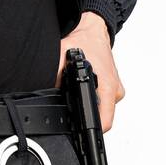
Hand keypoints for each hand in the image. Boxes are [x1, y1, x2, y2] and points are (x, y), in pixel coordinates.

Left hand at [54, 12, 124, 131]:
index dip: (90, 130)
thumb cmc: (84, 41)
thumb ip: (56, 75)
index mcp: (107, 84)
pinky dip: (93, 96)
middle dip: (85, 113)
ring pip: (102, 108)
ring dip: (90, 103)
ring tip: (79, 89)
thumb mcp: (63, 56)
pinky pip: (103, 100)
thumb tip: (49, 90)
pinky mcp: (114, 87)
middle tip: (73, 100)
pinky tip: (85, 86)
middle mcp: (115, 89)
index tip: (81, 134)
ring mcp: (116, 89)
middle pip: (101, 117)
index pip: (104, 121)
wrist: (94, 30)